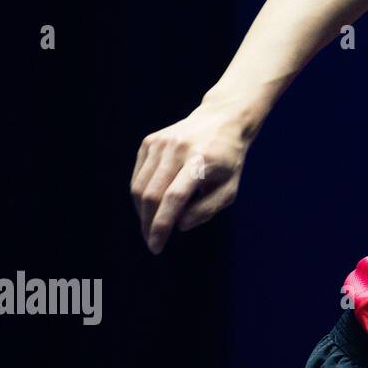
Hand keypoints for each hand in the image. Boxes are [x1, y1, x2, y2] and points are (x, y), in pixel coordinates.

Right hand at [130, 101, 251, 253]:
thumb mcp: (229, 188)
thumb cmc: (228, 161)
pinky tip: (153, 203)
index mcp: (201, 161)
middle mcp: (178, 149)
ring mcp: (161, 143)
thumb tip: (178, 225)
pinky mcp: (150, 141)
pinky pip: (138, 175)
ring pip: (139, 186)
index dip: (162, 225)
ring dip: (142, 212)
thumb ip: (206, 210)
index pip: (174, 197)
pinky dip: (141, 194)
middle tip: (152, 241)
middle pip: (152, 194)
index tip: (156, 246)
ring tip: (153, 225)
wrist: (222, 120)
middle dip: (148, 223)